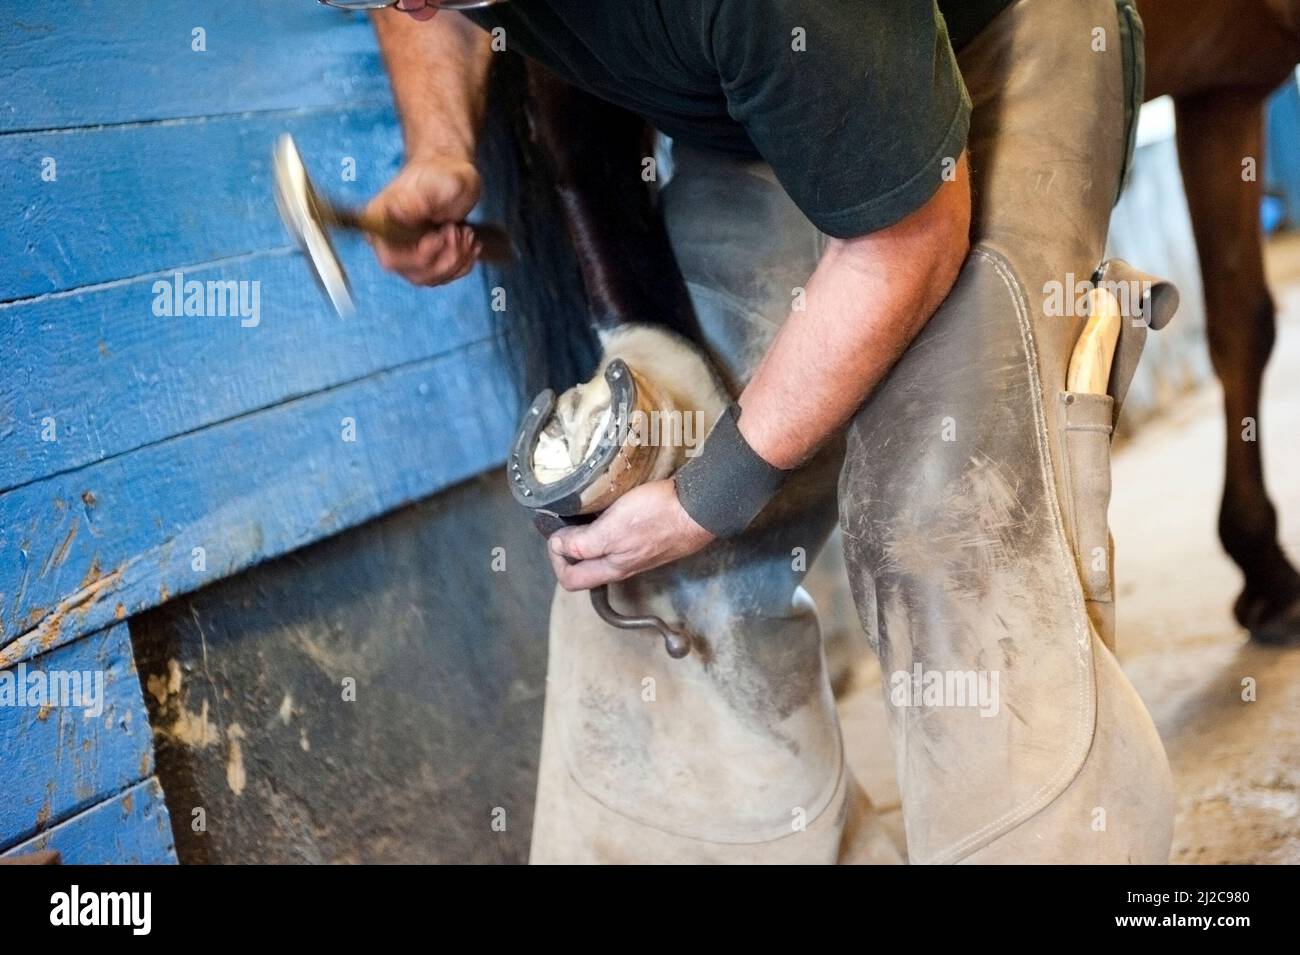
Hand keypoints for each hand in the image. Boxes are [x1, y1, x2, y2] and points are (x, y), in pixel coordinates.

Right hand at [365, 156, 482, 285]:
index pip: (393, 260)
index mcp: (380, 224)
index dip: (421, 255)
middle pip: (415, 274)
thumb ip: (416, 200)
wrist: (452, 175)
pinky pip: (444, 276)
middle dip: (445, 257)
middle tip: (458, 230)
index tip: (442, 233)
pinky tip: (470, 242)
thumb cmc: (442, 174)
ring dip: (457, 259)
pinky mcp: (426, 260)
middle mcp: (389, 244)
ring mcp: (408, 254)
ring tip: (466, 232)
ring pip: (432, 278)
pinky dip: (463, 263)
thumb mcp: (434, 183)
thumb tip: (396, 215)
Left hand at [547, 480, 714, 589]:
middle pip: (585, 569)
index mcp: (612, 568)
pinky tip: (609, 512)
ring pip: (602, 555)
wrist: (700, 508)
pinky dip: (606, 529)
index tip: (557, 537)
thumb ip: (582, 544)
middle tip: (566, 526)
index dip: (556, 561)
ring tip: (583, 516)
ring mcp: (638, 554)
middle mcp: (623, 566)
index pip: (571, 581)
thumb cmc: (660, 516)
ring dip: (587, 539)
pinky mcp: (649, 540)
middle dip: (568, 550)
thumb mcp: (612, 529)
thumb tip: (557, 547)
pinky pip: (619, 541)